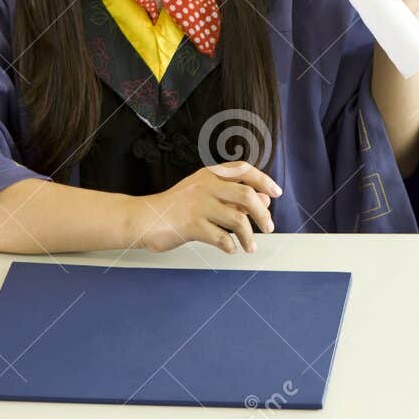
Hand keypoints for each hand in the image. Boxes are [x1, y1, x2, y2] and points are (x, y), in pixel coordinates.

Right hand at [124, 162, 279, 253]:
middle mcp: (205, 186)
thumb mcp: (203, 194)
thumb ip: (230, 196)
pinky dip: (230, 246)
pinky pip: (221, 237)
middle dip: (262, 213)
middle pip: (246, 194)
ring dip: (249, 236)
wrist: (142, 219)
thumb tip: (264, 201)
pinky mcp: (191, 225)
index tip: (276, 193)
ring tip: (250, 247)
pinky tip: (230, 249)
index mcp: (209, 174)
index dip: (263, 180)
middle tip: (269, 227)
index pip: (243, 169)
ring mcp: (198, 205)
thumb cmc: (176, 208)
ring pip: (237, 219)